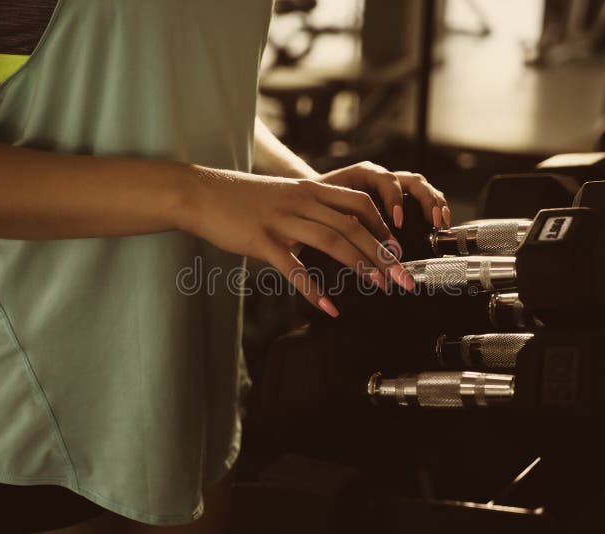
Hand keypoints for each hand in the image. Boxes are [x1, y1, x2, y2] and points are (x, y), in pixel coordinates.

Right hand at [178, 165, 415, 316]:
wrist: (200, 192)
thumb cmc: (241, 199)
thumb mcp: (283, 195)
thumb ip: (310, 210)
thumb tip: (336, 234)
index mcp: (309, 189)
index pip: (359, 204)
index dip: (384, 226)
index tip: (397, 250)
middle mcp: (301, 201)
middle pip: (354, 225)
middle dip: (384, 254)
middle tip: (403, 278)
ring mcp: (282, 220)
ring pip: (332, 241)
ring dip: (360, 266)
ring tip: (379, 287)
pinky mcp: (261, 240)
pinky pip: (293, 267)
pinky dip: (313, 288)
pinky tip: (328, 306)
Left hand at [314, 161, 450, 228]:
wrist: (315, 202)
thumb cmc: (318, 206)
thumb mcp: (324, 209)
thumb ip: (338, 219)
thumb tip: (350, 240)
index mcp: (364, 175)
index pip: (387, 180)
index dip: (395, 199)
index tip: (396, 221)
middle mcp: (382, 178)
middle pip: (412, 180)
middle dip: (425, 200)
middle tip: (432, 221)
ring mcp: (393, 188)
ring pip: (421, 187)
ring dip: (434, 203)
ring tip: (440, 223)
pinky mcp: (400, 200)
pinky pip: (422, 199)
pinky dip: (434, 209)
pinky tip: (439, 225)